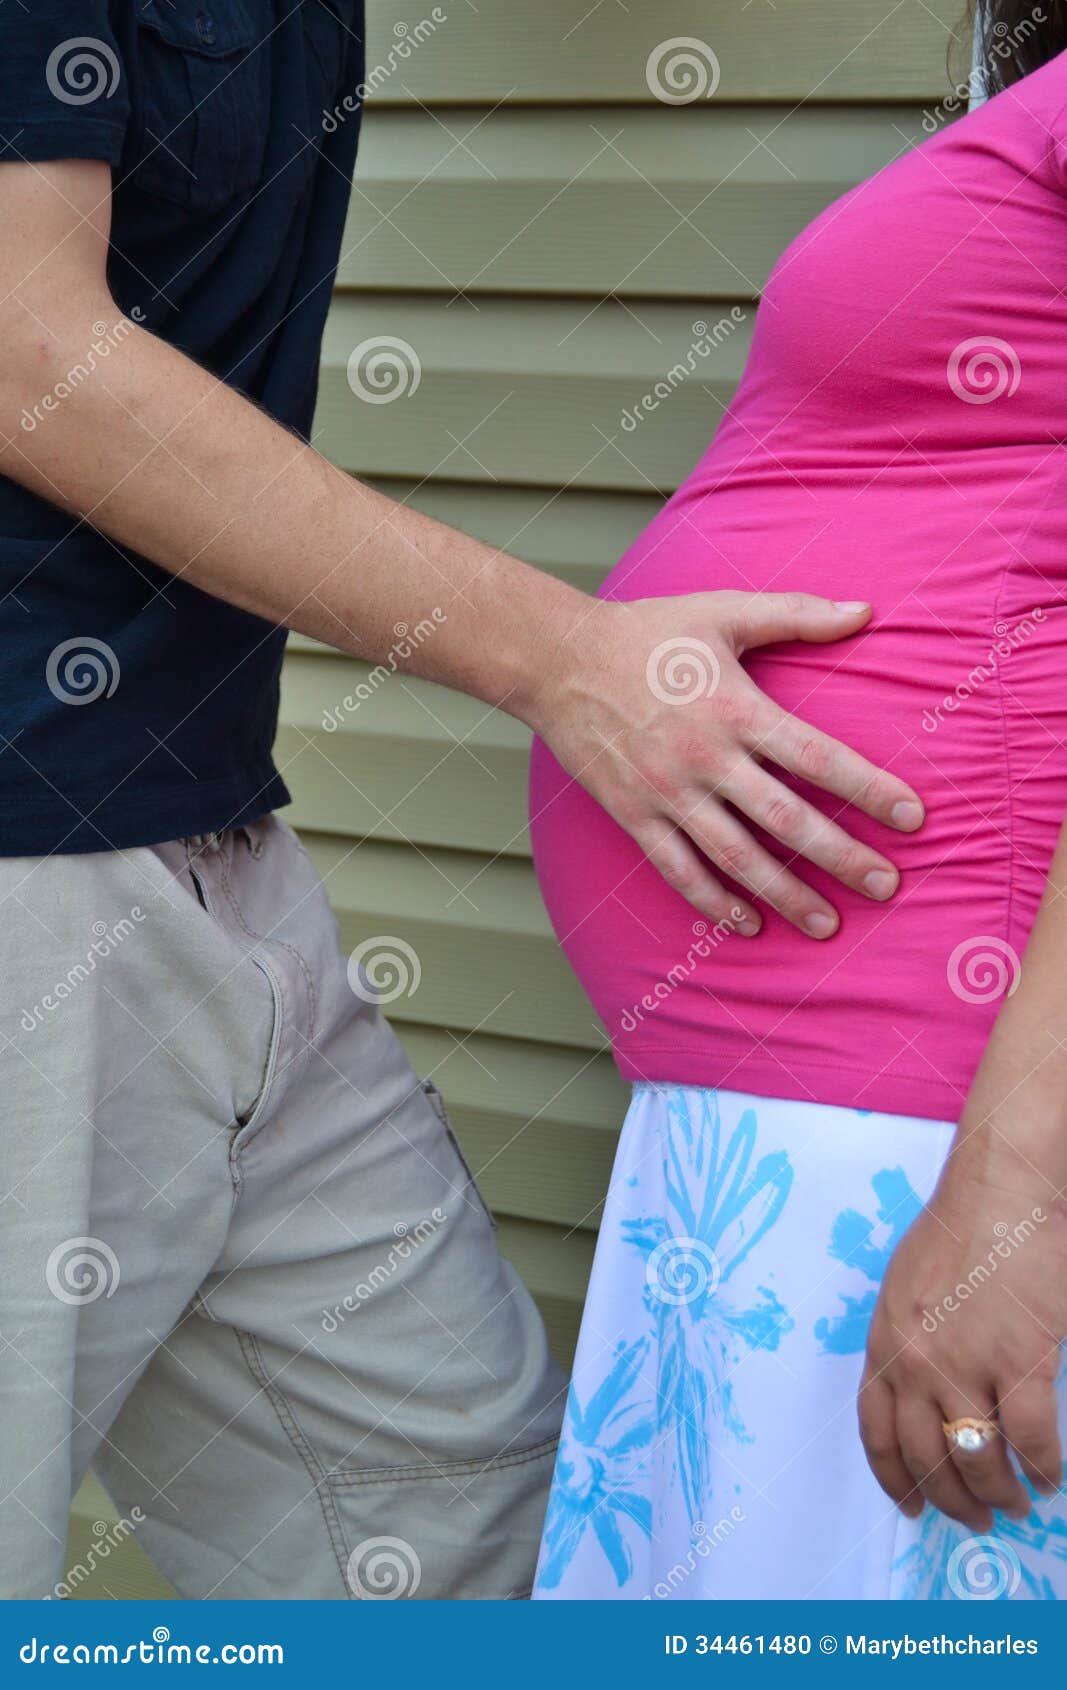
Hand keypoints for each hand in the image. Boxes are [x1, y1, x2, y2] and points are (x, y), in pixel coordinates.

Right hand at [530, 591, 922, 937]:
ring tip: (827, 924)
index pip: (817, 758)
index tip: (911, 817)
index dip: (868, 789)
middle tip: (887, 886)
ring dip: (784, 894)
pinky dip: (712, 902)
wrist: (558, 660)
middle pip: (785, 819)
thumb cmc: (647, 633)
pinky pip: (678, 868)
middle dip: (841, 857)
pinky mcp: (634, 814)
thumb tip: (866, 610)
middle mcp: (705, 757)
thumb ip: (798, 613)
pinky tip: (747, 923)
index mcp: (735, 708)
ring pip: (735, 856)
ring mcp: (667, 792)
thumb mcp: (724, 610)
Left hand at [861, 1159, 1066, 1530]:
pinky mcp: (1019, 1361)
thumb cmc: (960, 1229)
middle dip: (951, 1501)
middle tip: (975, 1520)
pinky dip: (1044, 1469)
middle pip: (926, 1459)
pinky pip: (1032, 1441)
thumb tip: (924, 1396)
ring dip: (999, 1494)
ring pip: (977, 1460)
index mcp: (884, 1343)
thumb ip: (907, 1342)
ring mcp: (965, 1365)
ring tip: (1017, 1504)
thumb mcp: (905, 1287)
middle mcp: (914, 1363)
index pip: (877, 1434)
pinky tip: (1050, 1476)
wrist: (1001, 1191)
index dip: (896, 1480)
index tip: (911, 1508)